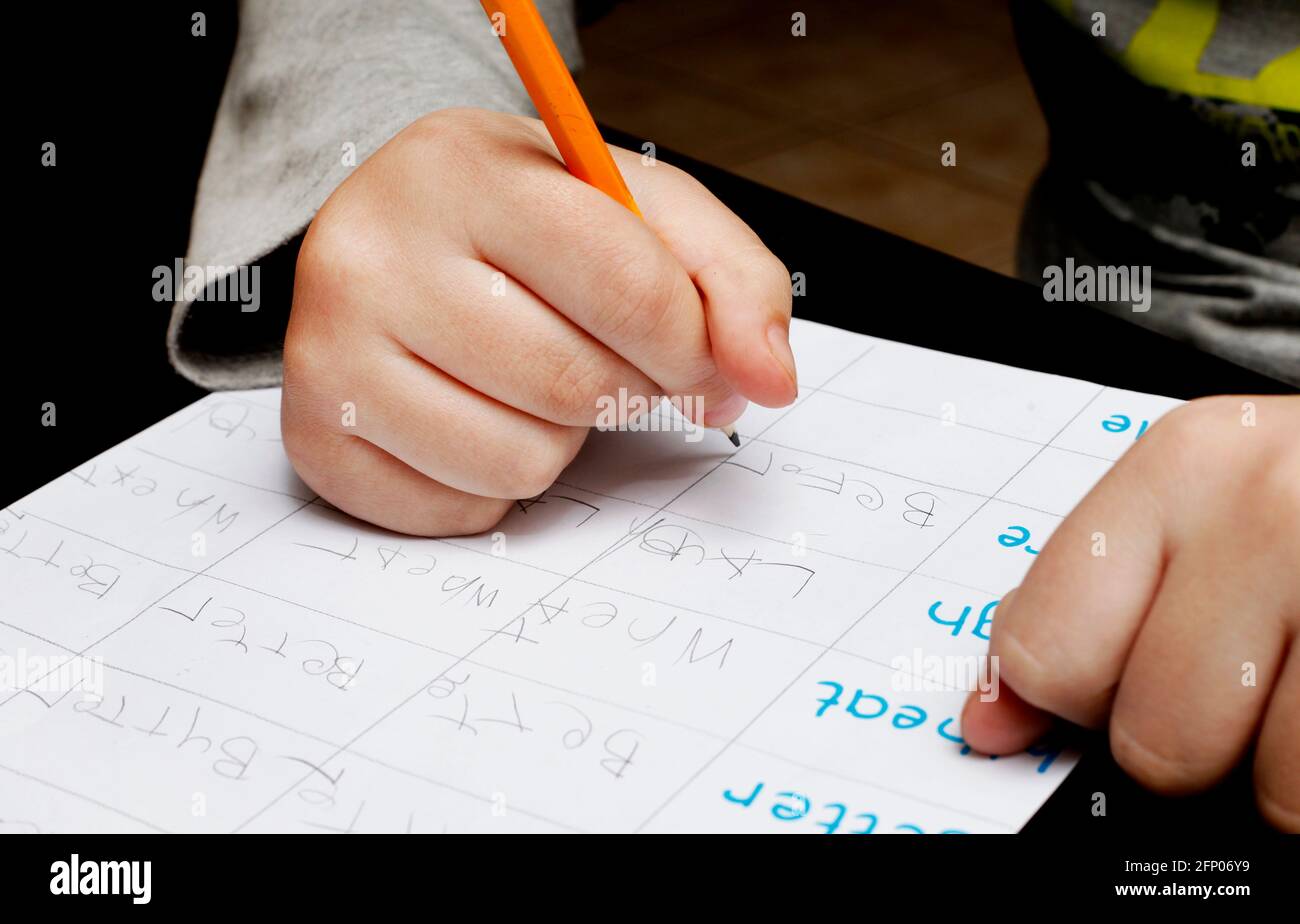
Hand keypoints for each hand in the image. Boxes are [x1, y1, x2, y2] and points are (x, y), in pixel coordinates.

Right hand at [282, 108, 796, 535]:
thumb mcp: (641, 209)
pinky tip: (474, 414)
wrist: (396, 233)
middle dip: (621, 388)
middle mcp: (373, 255)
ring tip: (523, 377)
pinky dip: (493, 483)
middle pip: (576, 386)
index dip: (692, 345)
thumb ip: (733, 280)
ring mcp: (327, 353)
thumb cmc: (532, 226)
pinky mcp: (313, 439)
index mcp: (467, 173)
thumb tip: (769, 382)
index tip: (693, 354)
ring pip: (521, 463)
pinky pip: (462, 512)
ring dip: (558, 438)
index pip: (630, 288)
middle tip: (595, 352)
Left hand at [962, 395, 1299, 829]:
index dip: (1073, 698)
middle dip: (1188, 743)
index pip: (1051, 649)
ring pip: (1272, 786)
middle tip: (1238, 686)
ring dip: (1281, 770)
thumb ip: (1079, 607)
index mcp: (1180, 467)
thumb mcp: (1189, 512)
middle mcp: (1275, 509)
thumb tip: (991, 721)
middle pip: (1158, 736)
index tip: (1105, 690)